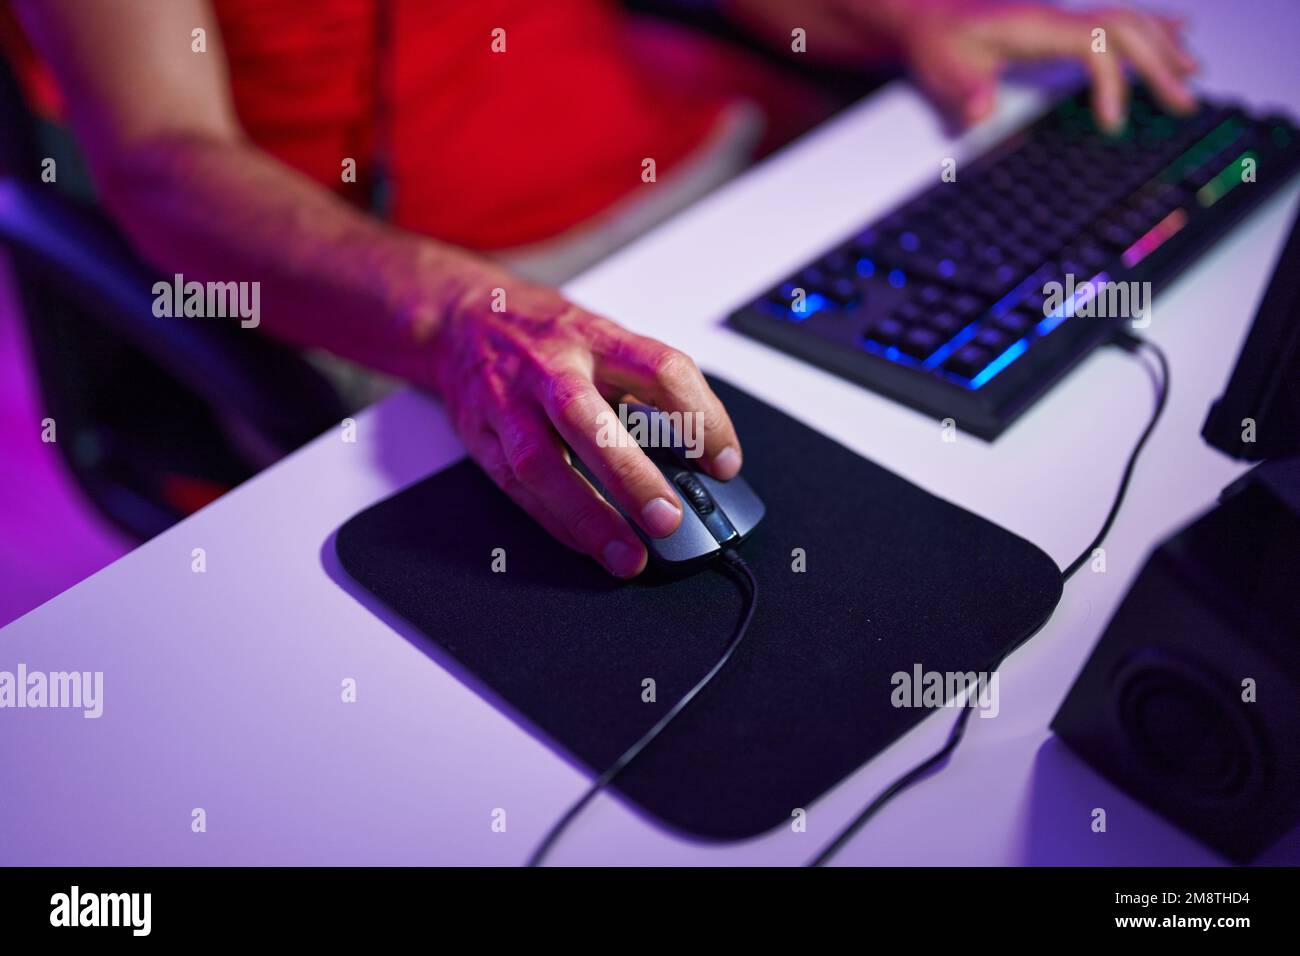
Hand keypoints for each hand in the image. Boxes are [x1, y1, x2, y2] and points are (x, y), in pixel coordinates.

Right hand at [430, 270, 742, 578]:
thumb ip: (645, 388)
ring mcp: (508, 401)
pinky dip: (554, 520)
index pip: (660, 369)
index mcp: (595, 337)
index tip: (724, 463)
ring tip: (627, 555)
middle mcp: (550, 366)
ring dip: (586, 515)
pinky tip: (584, 543)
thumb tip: (698, 452)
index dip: (700, 417)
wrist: (463, 318)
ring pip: (540, 462)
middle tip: (670, 519)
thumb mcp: (603, 338)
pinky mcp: (480, 435)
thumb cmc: (546, 334)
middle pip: (587, 419)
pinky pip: (515, 485)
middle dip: (631, 476)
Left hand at [726, 0, 1197, 130]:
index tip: (1113, 123)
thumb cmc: (932, 41)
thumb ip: (963, 91)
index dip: (1113, 81)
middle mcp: (1056, 16)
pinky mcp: (1057, 26)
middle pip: (1127, 28)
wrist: (919, 16)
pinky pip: (1116, 20)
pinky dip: (1150, 28)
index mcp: (1036, 25)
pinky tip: (1174, 33)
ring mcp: (1060, 18)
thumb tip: (982, 111)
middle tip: (1185, 99)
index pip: (1096, 45)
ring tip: (1194, 70)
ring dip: (1164, 45)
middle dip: (1160, 63)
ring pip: (1128, 20)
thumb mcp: (940, 69)